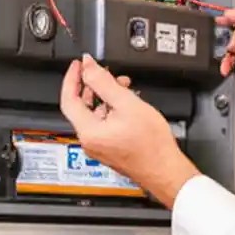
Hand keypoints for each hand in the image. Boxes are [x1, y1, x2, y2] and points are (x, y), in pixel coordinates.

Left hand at [59, 55, 199, 206]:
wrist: (165, 170)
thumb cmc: (152, 146)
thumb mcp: (127, 104)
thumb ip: (104, 82)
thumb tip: (88, 66)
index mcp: (88, 132)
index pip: (68, 99)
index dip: (72, 78)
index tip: (78, 64)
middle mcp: (90, 141)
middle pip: (81, 107)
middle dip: (93, 86)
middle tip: (103, 71)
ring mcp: (100, 147)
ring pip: (94, 115)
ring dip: (105, 97)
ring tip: (122, 86)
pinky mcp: (110, 149)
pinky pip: (104, 124)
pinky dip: (111, 110)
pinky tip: (126, 104)